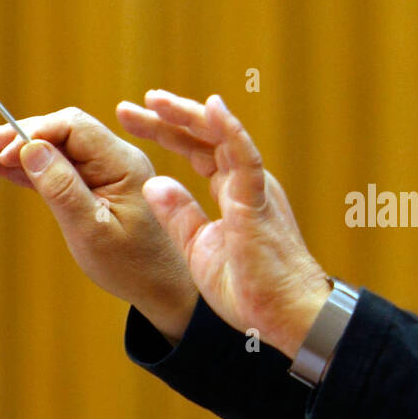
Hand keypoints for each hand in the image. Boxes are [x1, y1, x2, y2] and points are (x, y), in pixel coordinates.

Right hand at [0, 108, 198, 344]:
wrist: (163, 291)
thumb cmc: (133, 266)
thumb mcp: (92, 232)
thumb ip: (61, 188)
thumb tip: (30, 147)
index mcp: (123, 162)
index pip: (73, 127)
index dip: (34, 133)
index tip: (2, 152)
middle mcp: (115, 158)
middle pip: (59, 132)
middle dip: (16, 135)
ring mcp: (104, 171)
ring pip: (54, 149)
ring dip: (16, 149)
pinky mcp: (94, 187)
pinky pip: (57, 170)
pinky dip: (27, 168)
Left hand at [116, 90, 331, 358]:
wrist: (288, 318)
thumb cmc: (250, 289)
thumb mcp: (199, 248)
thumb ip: (179, 215)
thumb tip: (153, 184)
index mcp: (233, 191)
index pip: (195, 149)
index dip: (164, 131)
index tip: (129, 116)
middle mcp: (245, 181)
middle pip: (204, 136)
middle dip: (167, 118)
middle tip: (130, 105)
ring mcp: (254, 187)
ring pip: (222, 137)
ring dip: (188, 115)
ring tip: (154, 100)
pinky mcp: (260, 201)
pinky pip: (246, 158)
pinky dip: (229, 130)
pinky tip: (211, 108)